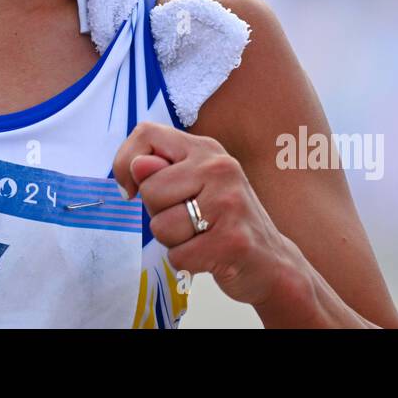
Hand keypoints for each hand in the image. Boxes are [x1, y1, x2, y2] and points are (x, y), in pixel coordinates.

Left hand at [112, 120, 299, 309]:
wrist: (271, 262)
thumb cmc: (221, 221)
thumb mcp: (192, 185)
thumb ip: (161, 171)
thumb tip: (136, 165)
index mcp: (206, 149)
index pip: (147, 133)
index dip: (125, 162)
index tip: (133, 190)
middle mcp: (220, 168)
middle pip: (150, 190)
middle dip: (158, 214)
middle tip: (188, 221)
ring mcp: (229, 203)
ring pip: (161, 226)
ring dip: (173, 242)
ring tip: (200, 238)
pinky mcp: (233, 240)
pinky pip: (179, 256)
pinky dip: (187, 263)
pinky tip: (209, 257)